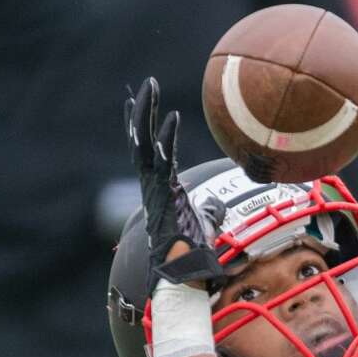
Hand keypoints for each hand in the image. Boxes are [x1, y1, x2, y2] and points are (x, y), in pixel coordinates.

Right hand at [124, 78, 225, 292]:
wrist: (184, 271)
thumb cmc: (192, 253)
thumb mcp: (203, 224)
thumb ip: (208, 211)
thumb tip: (216, 207)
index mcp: (161, 188)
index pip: (149, 150)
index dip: (145, 127)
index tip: (141, 104)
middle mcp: (153, 184)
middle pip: (141, 139)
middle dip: (142, 110)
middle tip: (147, 84)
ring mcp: (155, 188)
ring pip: (144, 143)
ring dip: (147, 114)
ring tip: (151, 87)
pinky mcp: (163, 193)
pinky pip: (163, 159)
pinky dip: (167, 137)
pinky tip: (174, 116)